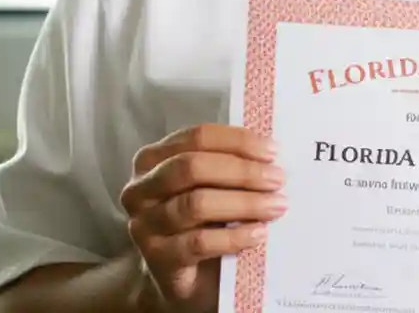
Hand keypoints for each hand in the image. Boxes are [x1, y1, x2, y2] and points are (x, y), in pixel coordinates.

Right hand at [120, 124, 285, 312]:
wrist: (185, 279)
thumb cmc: (203, 222)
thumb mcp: (211, 187)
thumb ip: (228, 165)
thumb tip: (271, 152)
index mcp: (153, 160)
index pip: (197, 138)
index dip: (237, 141)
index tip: (272, 150)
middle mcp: (140, 189)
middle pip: (192, 167)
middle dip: (242, 171)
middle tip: (278, 179)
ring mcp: (144, 226)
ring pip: (196, 204)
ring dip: (244, 203)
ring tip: (276, 206)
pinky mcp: (158, 259)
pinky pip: (199, 242)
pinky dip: (234, 236)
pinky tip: (259, 234)